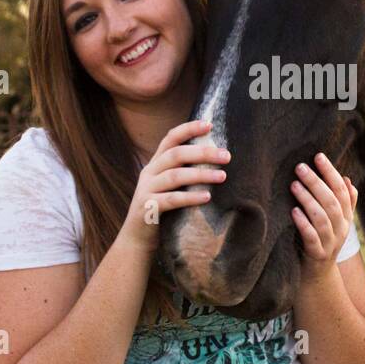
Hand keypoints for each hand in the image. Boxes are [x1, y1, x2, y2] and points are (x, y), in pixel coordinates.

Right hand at [118, 119, 230, 252]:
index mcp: (156, 163)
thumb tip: (217, 159)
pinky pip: (170, 200)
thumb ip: (184, 172)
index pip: (171, 138)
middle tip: (227, 156)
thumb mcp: (170, 187)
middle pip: (176, 154)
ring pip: (175, 176)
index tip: (209, 124)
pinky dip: (190, 197)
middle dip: (203, 152)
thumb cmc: (162, 210)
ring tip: (222, 176)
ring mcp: (146, 190)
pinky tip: (207, 197)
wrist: (137, 239)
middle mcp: (149, 173)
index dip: (188, 129)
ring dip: (201, 174)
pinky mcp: (147, 209)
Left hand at [289, 152, 357, 279]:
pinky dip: (304, 224)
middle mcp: (341, 228)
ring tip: (294, 185)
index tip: (318, 156)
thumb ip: (343, 202)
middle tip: (300, 167)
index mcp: (346, 217)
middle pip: (331, 202)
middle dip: (316, 182)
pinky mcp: (318, 254)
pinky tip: (294, 212)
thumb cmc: (322, 240)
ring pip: (322, 218)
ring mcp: (331, 242)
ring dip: (308, 200)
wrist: (318, 275)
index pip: (341, 190)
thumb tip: (346, 179)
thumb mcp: (335, 222)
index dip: (331, 173)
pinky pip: (312, 237)